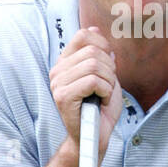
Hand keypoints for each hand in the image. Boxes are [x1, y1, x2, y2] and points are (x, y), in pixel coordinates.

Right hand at [49, 27, 122, 160]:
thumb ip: (100, 53)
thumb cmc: (101, 107)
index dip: (103, 45)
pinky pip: (92, 82)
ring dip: (108, 82)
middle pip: (93, 51)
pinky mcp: (62, 97)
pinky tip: (101, 102)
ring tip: (104, 95)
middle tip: (107, 87)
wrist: (96, 136)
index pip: (83, 35)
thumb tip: (95, 30)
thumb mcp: (106, 75)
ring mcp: (57, 83)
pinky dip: (105, 91)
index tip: (109, 65)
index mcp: (66, 62)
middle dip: (110, 69)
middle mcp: (58, 70)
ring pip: (94, 65)